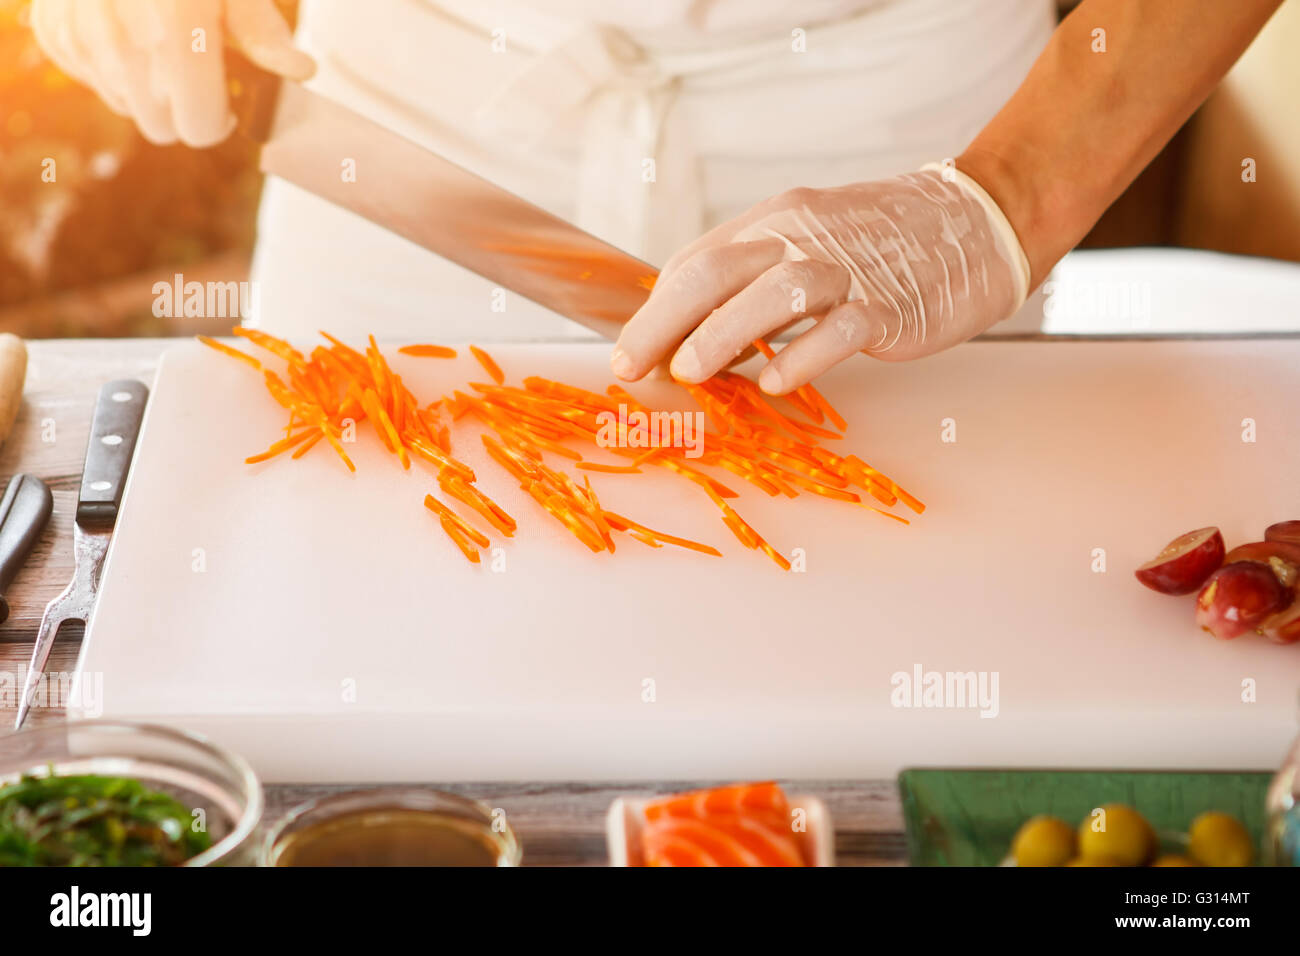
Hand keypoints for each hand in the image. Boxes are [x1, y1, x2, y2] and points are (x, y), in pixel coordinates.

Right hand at [31, 0, 314, 146]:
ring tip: (162, 45)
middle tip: (196, 74)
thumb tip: (300, 71)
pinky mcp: (52, 28)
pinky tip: (127, 32)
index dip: (217, 121)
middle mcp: (122, 34)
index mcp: (178, 26)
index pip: (198, 126)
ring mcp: (79, 31)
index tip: (226, 102)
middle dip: (183, 108)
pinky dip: (111, 66)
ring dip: (147, 89)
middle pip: (160, 128)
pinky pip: (90, 79)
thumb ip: (263, 34)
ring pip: (125, 107)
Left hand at [610, 167, 1029, 393]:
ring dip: (724, 335)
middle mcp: (804, 236)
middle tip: (632, 365)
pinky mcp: (892, 304)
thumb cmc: (885, 243)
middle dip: (664, 321)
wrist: (978, 220)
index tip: (630, 350)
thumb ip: (756, 284)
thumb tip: (696, 336)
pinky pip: (842, 328)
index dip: (656, 308)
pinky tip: (775, 383)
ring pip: (774, 294)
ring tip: (690, 372)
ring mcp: (850, 269)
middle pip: (718, 271)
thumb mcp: (809, 243)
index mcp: (777, 221)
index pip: (699, 260)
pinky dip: (804, 355)